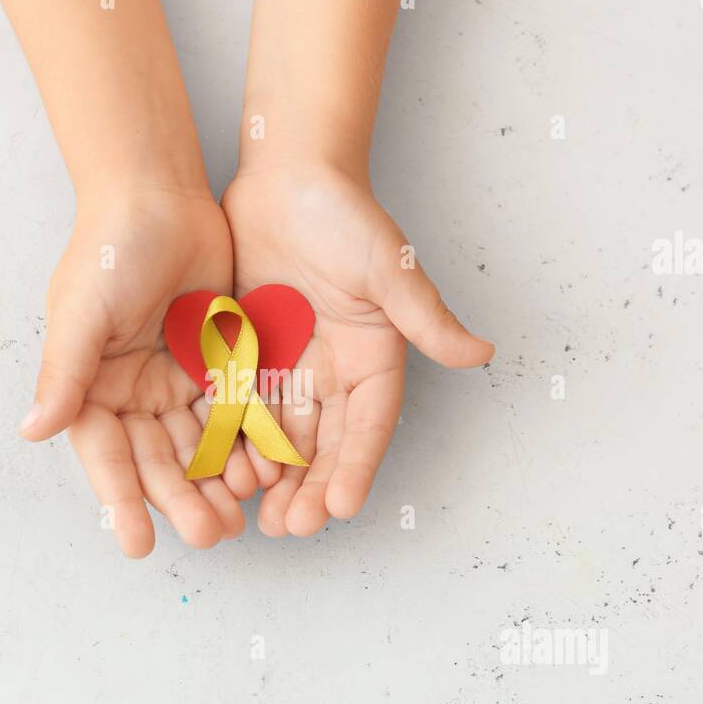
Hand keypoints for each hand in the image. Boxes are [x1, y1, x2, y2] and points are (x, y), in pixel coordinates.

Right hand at [19, 189, 257, 556]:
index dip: (121, 500)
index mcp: (92, 388)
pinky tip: (263, 472)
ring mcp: (176, 382)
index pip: (107, 456)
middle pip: (158, 461)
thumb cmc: (109, 248)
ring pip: (199, 447)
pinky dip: (245, 444)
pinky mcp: (216, 365)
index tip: (136, 543)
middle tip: (209, 536)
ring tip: (238, 518)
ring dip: (216, 483)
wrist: (161, 196)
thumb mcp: (83, 312)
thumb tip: (33, 430)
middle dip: (182, 500)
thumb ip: (64, 373)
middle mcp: (132, 393)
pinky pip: (233, 414)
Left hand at [222, 166, 493, 536]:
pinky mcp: (248, 353)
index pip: (366, 425)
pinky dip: (234, 441)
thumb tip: (481, 354)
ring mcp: (288, 364)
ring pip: (279, 435)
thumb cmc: (344, 214)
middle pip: (322, 442)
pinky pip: (239, 405)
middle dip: (309, 488)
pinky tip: (221, 474)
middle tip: (291, 528)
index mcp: (371, 358)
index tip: (342, 508)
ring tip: (259, 519)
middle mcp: (332, 370)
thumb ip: (425, 317)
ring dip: (272, 478)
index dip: (356, 466)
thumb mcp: (388, 267)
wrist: (286, 175)